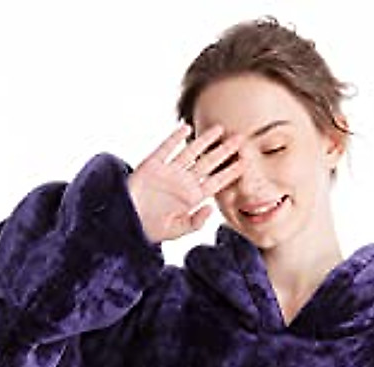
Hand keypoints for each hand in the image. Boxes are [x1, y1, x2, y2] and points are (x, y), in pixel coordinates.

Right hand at [126, 120, 246, 244]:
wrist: (127, 222)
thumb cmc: (151, 229)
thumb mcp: (176, 230)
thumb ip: (196, 222)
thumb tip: (212, 208)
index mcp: (192, 198)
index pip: (216, 182)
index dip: (231, 172)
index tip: (246, 163)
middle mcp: (184, 182)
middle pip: (209, 163)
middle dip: (225, 151)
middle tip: (241, 139)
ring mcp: (169, 172)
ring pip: (191, 152)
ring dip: (205, 140)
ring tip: (220, 128)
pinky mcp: (153, 165)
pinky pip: (166, 148)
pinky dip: (175, 138)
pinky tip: (186, 128)